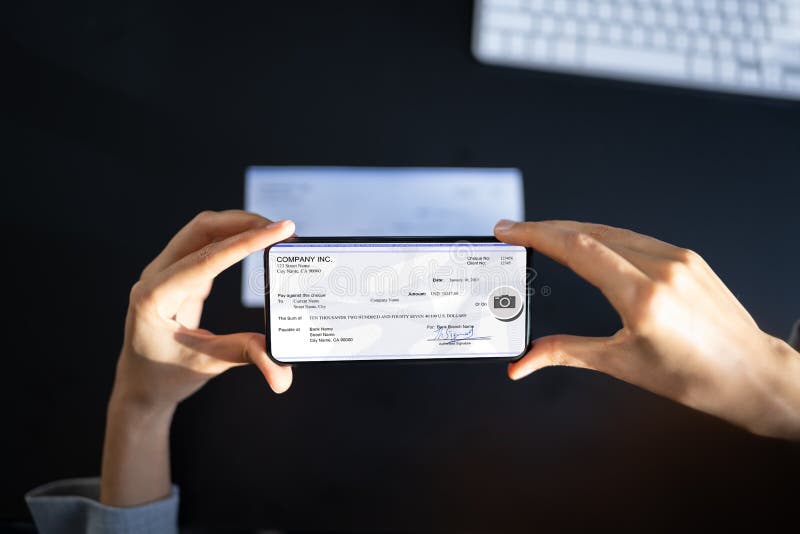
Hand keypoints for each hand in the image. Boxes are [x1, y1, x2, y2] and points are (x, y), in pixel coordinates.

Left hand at [102, 210, 294, 505]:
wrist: (140, 385)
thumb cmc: (166, 377)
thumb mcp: (208, 366)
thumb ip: (246, 356)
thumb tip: (283, 370)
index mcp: (154, 296)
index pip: (208, 258)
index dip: (247, 242)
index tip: (280, 230)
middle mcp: (155, 276)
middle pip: (202, 229)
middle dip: (244, 222)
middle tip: (284, 229)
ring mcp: (165, 271)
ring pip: (203, 230)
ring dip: (240, 224)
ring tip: (276, 232)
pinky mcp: (179, 273)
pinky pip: (207, 244)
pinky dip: (234, 238)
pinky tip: (257, 241)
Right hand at [494, 219, 799, 439]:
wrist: (750, 374)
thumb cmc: (695, 377)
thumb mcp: (621, 365)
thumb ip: (565, 353)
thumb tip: (523, 363)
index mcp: (644, 298)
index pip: (579, 249)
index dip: (537, 234)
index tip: (510, 231)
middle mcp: (663, 270)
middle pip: (590, 232)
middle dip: (545, 228)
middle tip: (514, 231)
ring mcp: (678, 259)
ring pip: (611, 231)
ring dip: (571, 229)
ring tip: (541, 235)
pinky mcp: (687, 257)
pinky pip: (634, 237)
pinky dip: (602, 236)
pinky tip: (585, 242)